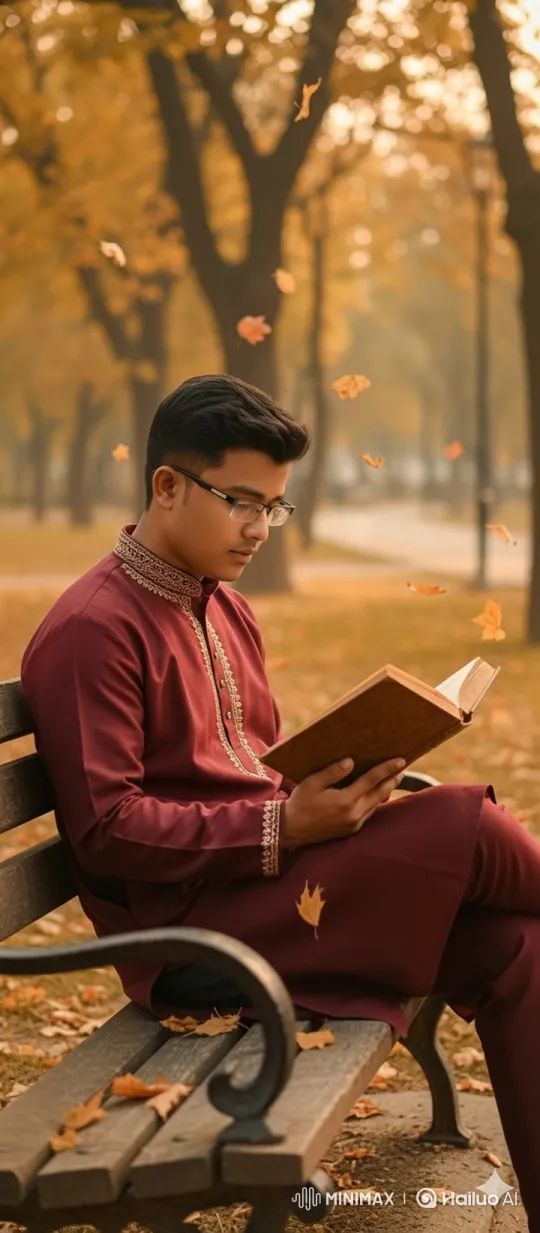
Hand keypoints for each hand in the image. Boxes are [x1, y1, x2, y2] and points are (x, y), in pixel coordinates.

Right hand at [282, 756, 405, 849]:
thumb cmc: (300, 803)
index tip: (400, 761)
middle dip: (392, 780)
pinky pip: (369, 813)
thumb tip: (351, 762)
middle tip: (401, 769)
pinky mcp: (351, 830)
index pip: (372, 780)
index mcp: (345, 801)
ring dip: (385, 791)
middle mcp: (354, 814)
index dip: (387, 769)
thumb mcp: (312, 783)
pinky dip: (376, 802)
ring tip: (392, 779)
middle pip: (380, 793)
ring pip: (376, 805)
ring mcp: (354, 824)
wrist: (291, 830)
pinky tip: (377, 794)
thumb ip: (332, 772)